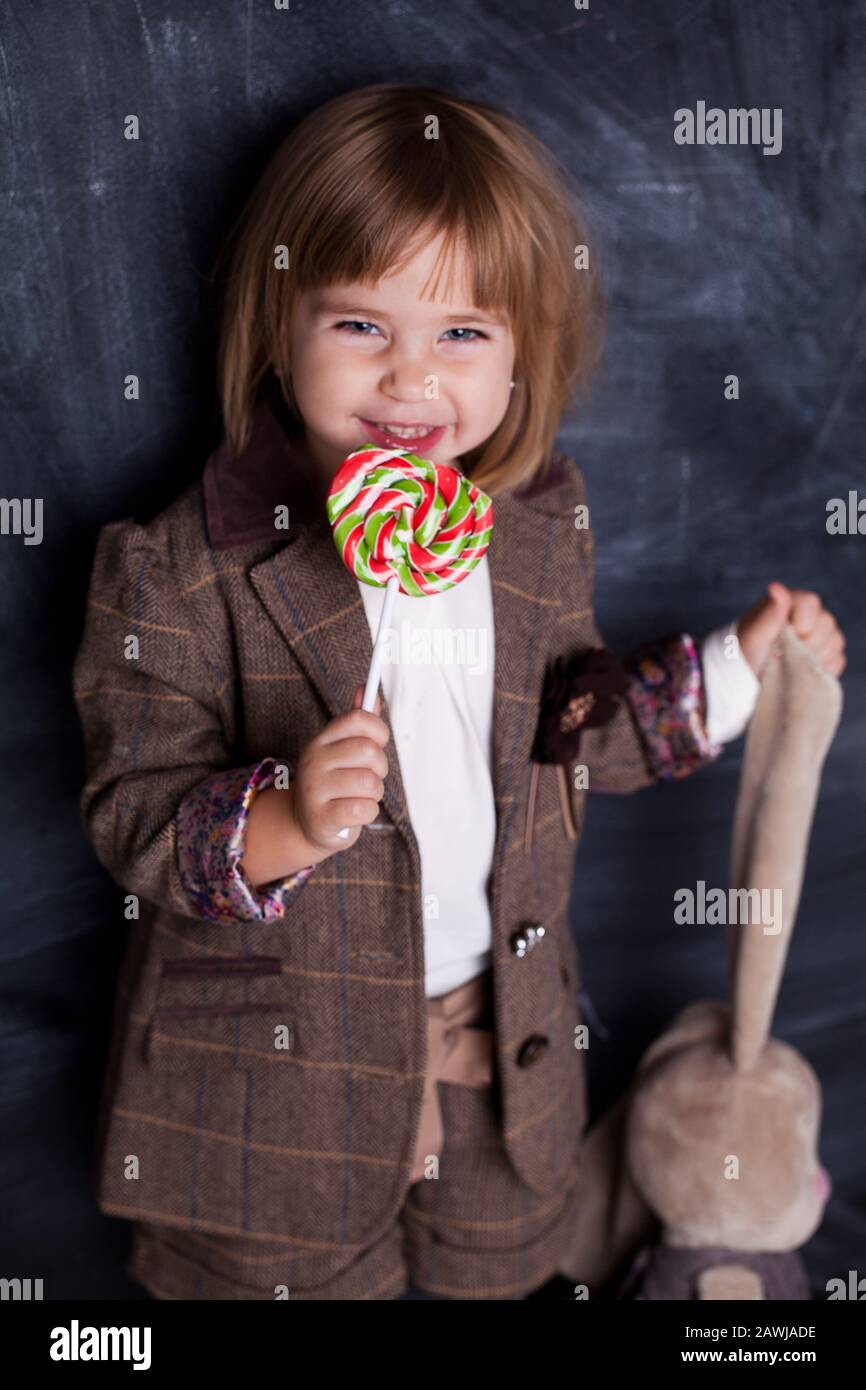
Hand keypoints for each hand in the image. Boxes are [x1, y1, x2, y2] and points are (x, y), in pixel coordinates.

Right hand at [291, 684, 389, 853]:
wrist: (306, 825)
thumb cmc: (334, 784)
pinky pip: (363, 809)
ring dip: (375, 793)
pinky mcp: (321, 817)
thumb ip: (357, 721)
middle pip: (368, 751)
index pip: (357, 719)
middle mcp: (314, 760)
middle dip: (380, 767)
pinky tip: (355, 813)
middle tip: (370, 776)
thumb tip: (368, 689)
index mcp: (321, 740)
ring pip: (369, 782)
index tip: (378, 743)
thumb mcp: (342, 750)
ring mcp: (314, 789)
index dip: (378, 730)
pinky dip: (368, 812)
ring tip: (360, 796)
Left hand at [736, 582, 846, 680]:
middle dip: (807, 642)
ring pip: (835, 642)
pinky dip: (821, 668)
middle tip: (785, 651)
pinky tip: (802, 669)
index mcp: (791, 602)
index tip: (789, 634)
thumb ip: (770, 614)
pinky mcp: (829, 654)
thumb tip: (776, 587)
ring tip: (792, 661)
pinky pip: (837, 660)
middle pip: (827, 622)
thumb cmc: (749, 650)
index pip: (811, 602)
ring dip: (814, 656)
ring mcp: (822, 634)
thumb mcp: (756, 635)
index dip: (803, 621)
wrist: (751, 674)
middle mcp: (810, 614)